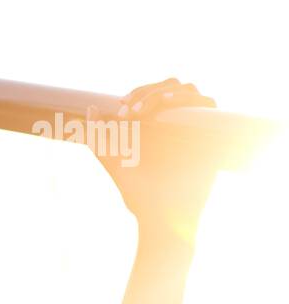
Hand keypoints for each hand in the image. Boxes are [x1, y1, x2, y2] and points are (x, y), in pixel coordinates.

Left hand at [90, 77, 219, 244]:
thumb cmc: (138, 195)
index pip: (153, 92)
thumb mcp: (113, 162)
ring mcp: (196, 129)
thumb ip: (100, 138)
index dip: (138, 93)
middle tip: (128, 111)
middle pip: (172, 86)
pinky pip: (209, 106)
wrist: (161, 217)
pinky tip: (166, 108)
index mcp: (157, 126)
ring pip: (190, 91)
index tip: (119, 110)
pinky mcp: (212, 138)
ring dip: (167, 92)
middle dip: (148, 91)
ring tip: (143, 111)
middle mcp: (179, 125)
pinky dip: (191, 100)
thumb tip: (91, 108)